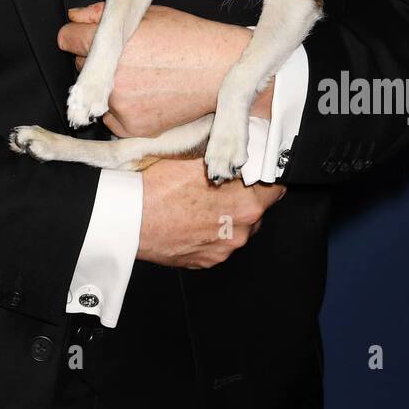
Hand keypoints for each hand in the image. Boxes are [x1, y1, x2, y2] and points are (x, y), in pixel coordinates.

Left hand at [57, 2, 273, 136]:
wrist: (221, 71)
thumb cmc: (189, 39)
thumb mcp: (147, 15)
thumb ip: (105, 15)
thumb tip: (74, 17)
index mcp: (111, 45)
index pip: (66, 39)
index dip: (77, 35)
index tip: (84, 37)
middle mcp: (111, 76)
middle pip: (81, 66)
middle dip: (98, 60)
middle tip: (131, 56)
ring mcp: (120, 105)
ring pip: (96, 93)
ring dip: (109, 86)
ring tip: (144, 76)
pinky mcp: (130, 127)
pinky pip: (111, 116)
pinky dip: (123, 108)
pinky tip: (147, 95)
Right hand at [137, 159, 285, 268]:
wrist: (132, 218)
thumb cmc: (160, 187)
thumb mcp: (199, 159)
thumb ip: (228, 158)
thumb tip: (241, 147)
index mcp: (247, 204)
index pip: (276, 189)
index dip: (266, 178)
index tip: (258, 174)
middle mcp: (241, 231)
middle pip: (256, 210)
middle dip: (244, 198)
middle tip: (222, 186)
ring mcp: (225, 250)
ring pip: (237, 229)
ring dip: (227, 217)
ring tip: (201, 204)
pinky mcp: (208, 262)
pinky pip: (219, 244)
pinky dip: (211, 233)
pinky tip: (192, 220)